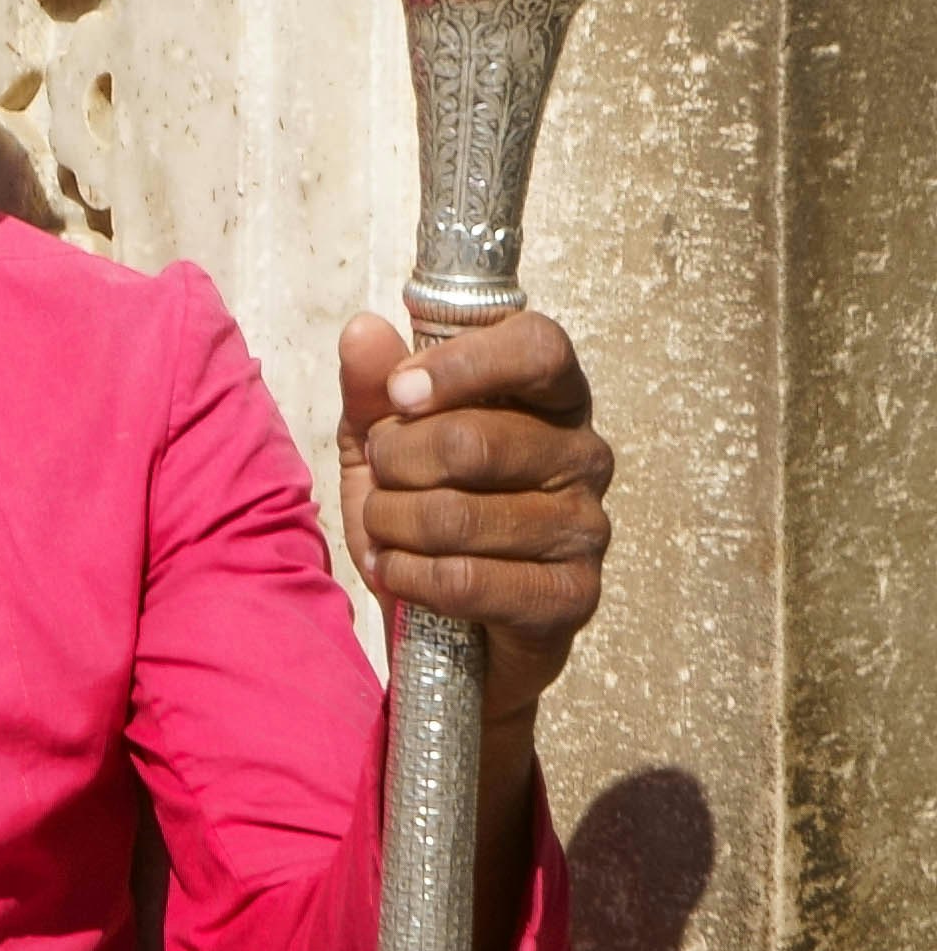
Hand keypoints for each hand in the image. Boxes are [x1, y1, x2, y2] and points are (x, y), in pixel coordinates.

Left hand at [337, 309, 615, 723]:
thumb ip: (374, 386)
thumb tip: (363, 329)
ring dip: (391, 523)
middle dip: (395, 462)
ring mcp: (586, 528)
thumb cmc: (422, 508)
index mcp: (551, 399)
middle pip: (472, 440)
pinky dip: (407, 575)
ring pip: (457, 514)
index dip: (462, 364)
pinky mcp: (572, 596)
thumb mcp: (383, 440)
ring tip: (384, 528)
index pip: (539, 348)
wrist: (444, 620)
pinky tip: (399, 572)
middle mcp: (584, 456)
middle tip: (380, 478)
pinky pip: (465, 579)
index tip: (400, 394)